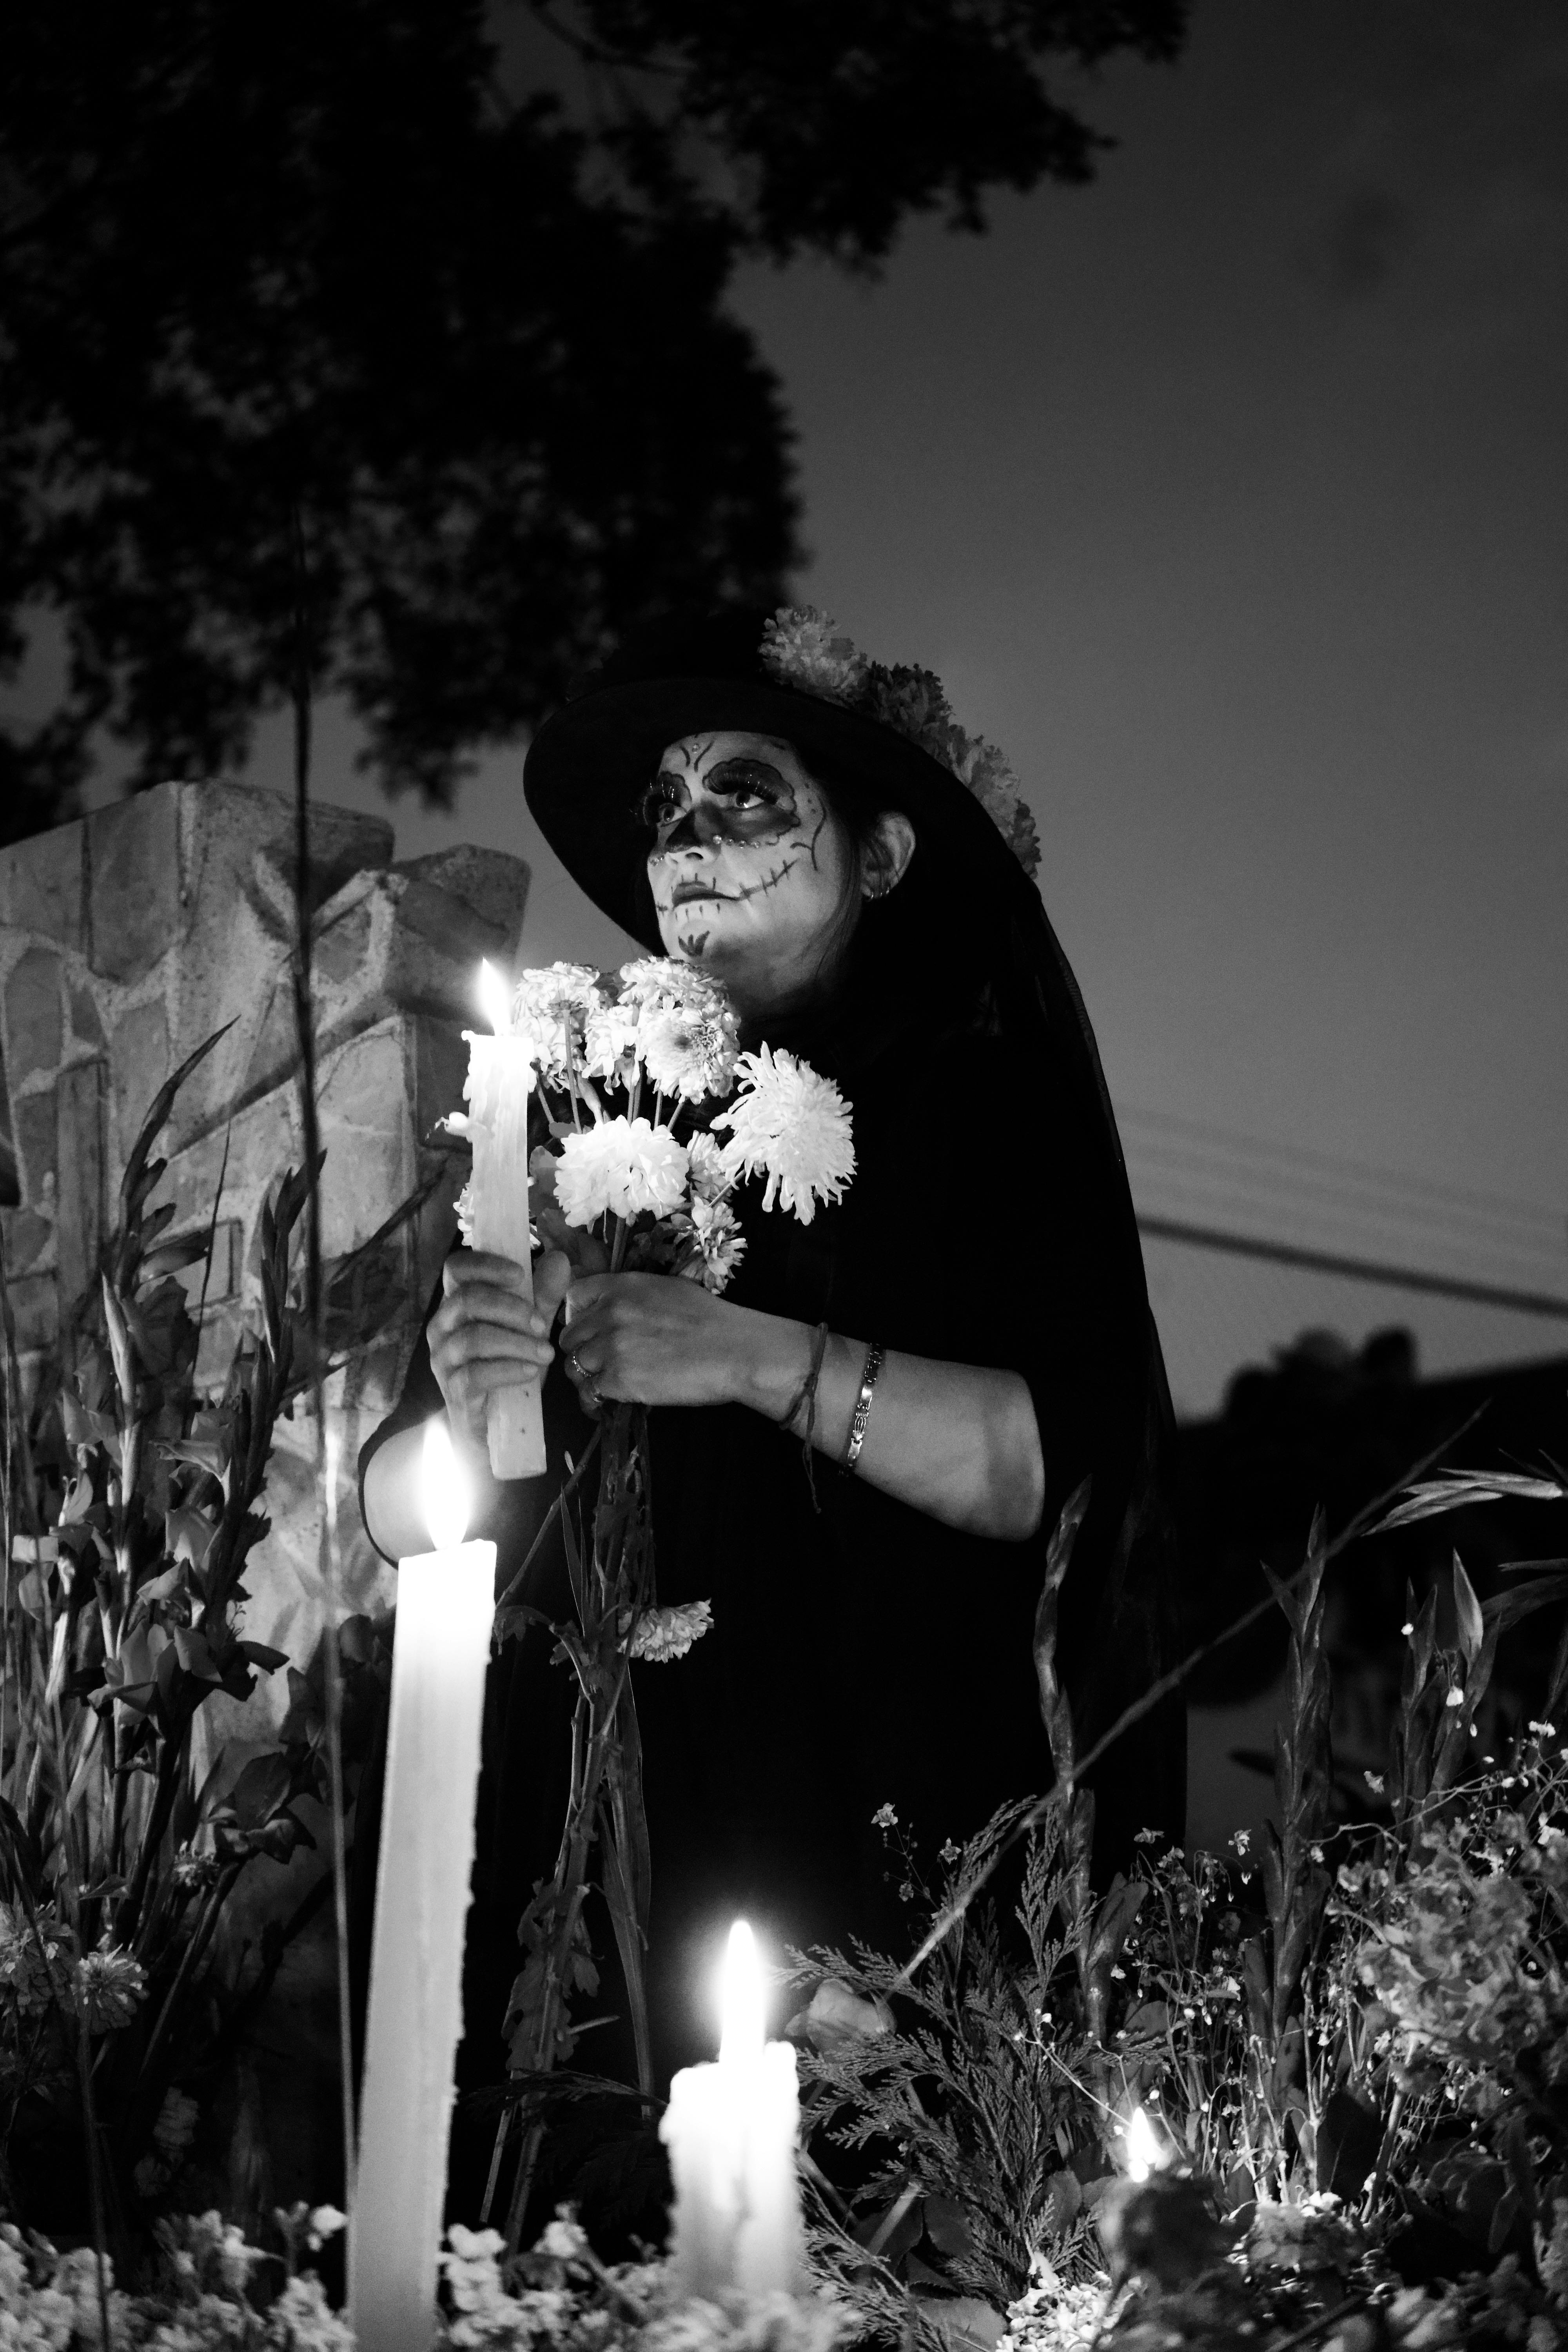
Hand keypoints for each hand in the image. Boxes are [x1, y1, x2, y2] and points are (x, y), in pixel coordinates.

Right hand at [427, 1249, 572, 1445]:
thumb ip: (542, 1296)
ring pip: (473, 1338)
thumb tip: (559, 1258)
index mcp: (457, 1303)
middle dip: (511, 1308)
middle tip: (542, 1325)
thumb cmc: (507, 1368)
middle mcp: (442, 1327)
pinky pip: (475, 1374)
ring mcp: (443, 1360)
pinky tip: (530, 1372)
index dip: (486, 1264)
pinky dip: (508, 1370)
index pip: (456, 1268)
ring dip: (516, 1342)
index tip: (521, 1274)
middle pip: (467, 1299)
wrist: (491, 1426)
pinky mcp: (452, 1391)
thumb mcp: (530, 1328)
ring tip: (545, 1353)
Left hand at [559, 1271, 759, 1414]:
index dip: (578, 1315)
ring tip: (601, 1386)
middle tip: (596, 1362)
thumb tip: (611, 1307)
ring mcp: (612, 1347)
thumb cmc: (710, 1319)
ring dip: (585, 1377)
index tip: (588, 1329)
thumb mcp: (666, 1289)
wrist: (734, 1350)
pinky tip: (604, 1404)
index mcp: (621, 1287)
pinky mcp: (619, 1380)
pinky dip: (592, 1401)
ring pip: (574, 1366)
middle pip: (569, 1335)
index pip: (574, 1297)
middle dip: (580, 1349)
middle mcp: (610, 1313)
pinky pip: (589, 1393)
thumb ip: (631, 1295)